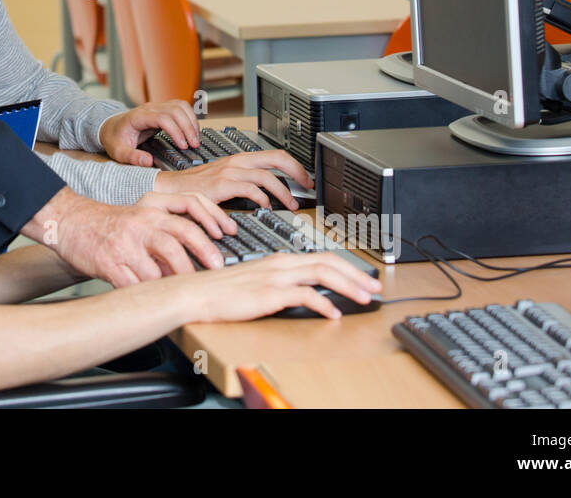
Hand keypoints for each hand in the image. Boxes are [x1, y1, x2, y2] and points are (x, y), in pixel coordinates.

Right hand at [25, 188, 230, 287]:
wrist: (69, 221)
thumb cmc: (109, 222)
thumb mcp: (141, 214)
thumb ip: (167, 227)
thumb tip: (199, 253)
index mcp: (151, 208)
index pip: (190, 206)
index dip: (213, 220)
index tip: (225, 235)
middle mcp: (141, 223)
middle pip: (180, 238)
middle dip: (203, 256)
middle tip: (214, 273)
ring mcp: (125, 245)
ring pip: (160, 268)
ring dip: (174, 284)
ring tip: (182, 293)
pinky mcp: (110, 265)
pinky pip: (136, 286)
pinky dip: (148, 296)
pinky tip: (154, 299)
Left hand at [99, 100, 199, 165]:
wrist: (111, 127)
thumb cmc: (114, 139)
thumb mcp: (118, 152)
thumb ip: (131, 157)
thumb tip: (148, 162)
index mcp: (139, 117)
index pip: (163, 118)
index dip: (176, 131)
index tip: (183, 146)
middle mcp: (149, 108)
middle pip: (175, 110)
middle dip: (188, 127)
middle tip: (194, 145)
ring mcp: (157, 107)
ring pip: (180, 106)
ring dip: (191, 121)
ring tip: (196, 139)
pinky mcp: (162, 109)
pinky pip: (180, 107)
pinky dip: (189, 117)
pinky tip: (192, 131)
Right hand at [154, 149, 312, 209]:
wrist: (173, 189)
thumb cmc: (198, 187)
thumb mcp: (226, 180)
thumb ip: (246, 182)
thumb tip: (268, 193)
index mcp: (240, 159)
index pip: (275, 155)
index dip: (295, 165)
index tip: (305, 178)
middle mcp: (237, 161)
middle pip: (277, 158)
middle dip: (297, 172)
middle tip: (308, 186)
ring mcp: (230, 171)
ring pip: (267, 176)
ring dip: (284, 192)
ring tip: (291, 205)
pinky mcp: (222, 184)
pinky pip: (250, 189)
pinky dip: (263, 198)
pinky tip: (266, 207)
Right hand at [186, 252, 382, 321]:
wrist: (195, 293)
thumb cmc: (220, 291)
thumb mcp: (256, 282)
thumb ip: (279, 283)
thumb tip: (302, 293)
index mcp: (279, 260)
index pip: (321, 257)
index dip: (347, 267)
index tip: (363, 279)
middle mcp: (280, 264)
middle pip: (328, 262)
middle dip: (357, 274)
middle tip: (376, 287)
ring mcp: (275, 277)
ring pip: (322, 274)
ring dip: (349, 285)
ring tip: (365, 297)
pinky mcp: (268, 293)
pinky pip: (304, 295)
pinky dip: (323, 303)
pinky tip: (333, 314)